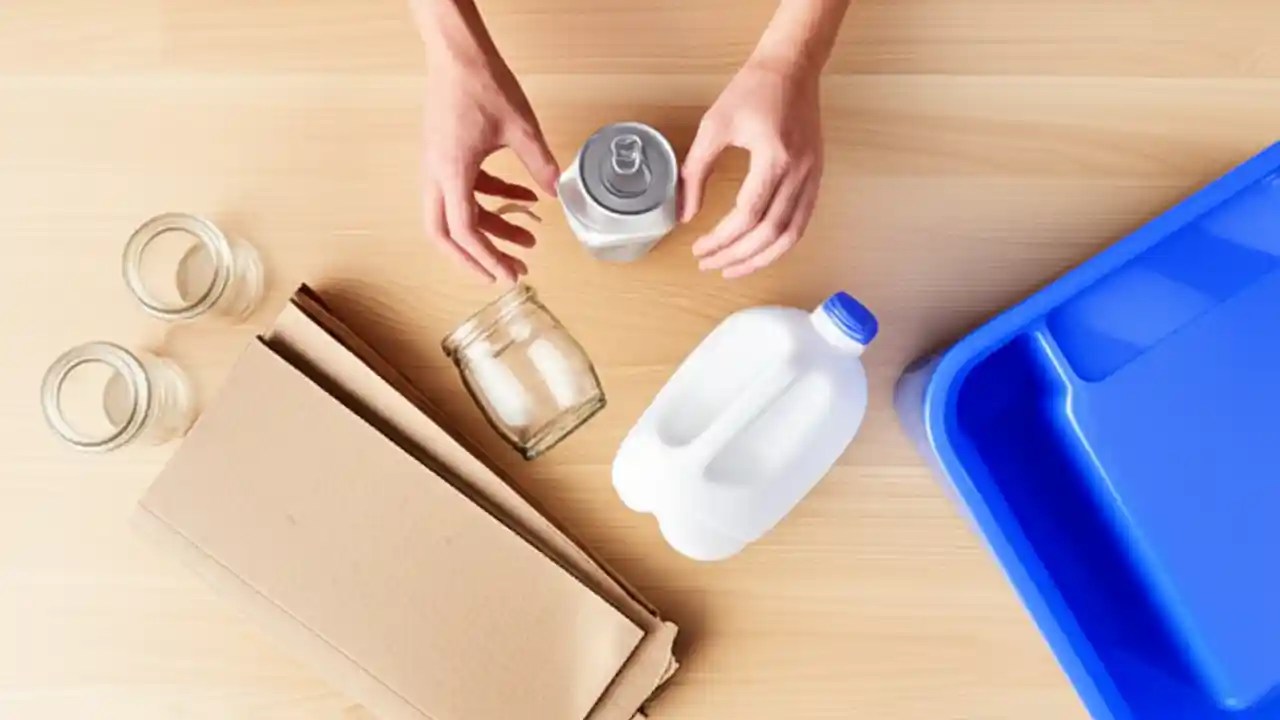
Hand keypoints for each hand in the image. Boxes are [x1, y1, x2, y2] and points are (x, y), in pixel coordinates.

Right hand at [422, 56, 558, 282]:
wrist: (458, 54)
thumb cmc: (482, 84)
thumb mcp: (521, 128)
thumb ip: (540, 164)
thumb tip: (557, 194)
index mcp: (451, 171)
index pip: (465, 230)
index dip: (488, 257)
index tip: (510, 275)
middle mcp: (436, 173)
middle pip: (444, 234)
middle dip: (474, 258)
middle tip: (505, 273)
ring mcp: (437, 165)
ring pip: (456, 213)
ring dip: (490, 230)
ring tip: (528, 242)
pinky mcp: (446, 156)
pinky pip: (465, 190)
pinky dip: (492, 201)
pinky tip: (525, 201)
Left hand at [680, 61, 822, 278]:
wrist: (791, 68)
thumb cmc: (752, 90)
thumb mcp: (713, 127)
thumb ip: (695, 171)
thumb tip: (684, 214)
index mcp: (774, 158)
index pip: (747, 215)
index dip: (721, 240)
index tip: (698, 249)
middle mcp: (799, 172)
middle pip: (769, 233)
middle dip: (737, 256)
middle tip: (710, 265)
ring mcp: (813, 176)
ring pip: (791, 235)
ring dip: (761, 258)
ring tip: (734, 269)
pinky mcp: (816, 177)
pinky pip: (802, 222)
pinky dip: (780, 243)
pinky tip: (760, 251)